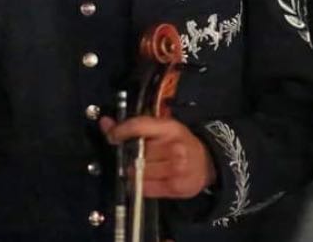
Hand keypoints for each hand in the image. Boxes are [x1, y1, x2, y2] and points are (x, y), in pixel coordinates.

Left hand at [100, 116, 216, 198]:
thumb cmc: (179, 143)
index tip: (112, 137)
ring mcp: (176, 168)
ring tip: (142, 169)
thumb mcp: (161, 130)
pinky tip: (148, 180)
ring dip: (134, 173)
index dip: (121, 131)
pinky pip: (145, 188)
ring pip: (139, 173)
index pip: (140, 126)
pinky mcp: (176, 186)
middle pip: (137, 153)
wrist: (207, 163)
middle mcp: (174, 147)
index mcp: (170, 128)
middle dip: (130, 156)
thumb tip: (105, 123)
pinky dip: (141, 186)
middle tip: (134, 157)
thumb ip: (132, 127)